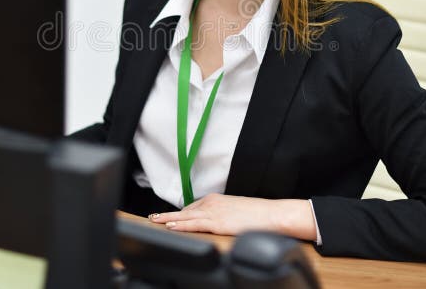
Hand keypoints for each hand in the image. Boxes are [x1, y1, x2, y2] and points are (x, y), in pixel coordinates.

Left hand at [147, 193, 316, 240]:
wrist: (272, 214)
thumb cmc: (258, 214)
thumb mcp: (236, 212)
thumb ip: (223, 215)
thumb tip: (218, 223)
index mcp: (216, 199)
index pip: (192, 208)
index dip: (178, 214)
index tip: (167, 217)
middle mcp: (212, 203)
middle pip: (185, 211)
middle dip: (169, 215)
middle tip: (153, 218)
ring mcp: (214, 212)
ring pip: (185, 216)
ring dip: (168, 219)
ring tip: (154, 221)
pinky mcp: (217, 222)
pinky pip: (194, 223)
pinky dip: (180, 224)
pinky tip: (170, 225)